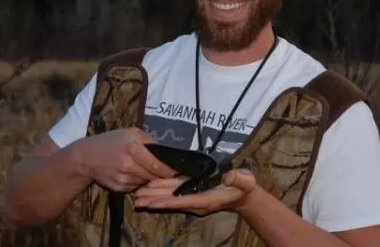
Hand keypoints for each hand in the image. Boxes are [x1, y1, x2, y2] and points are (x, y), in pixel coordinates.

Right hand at [77, 128, 176, 191]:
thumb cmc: (111, 141)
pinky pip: (136, 187)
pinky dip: (140, 182)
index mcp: (133, 148)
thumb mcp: (131, 133)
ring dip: (151, 178)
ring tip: (149, 170)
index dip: (169, 169)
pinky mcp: (119, 189)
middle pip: (154, 175)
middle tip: (167, 171)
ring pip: (146, 182)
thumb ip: (149, 141)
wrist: (86, 157)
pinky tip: (135, 174)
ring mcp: (123, 179)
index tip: (177, 169)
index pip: (157, 164)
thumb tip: (165, 152)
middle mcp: (128, 165)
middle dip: (162, 174)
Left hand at [134, 168, 255, 215]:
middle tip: (136, 200)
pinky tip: (150, 188)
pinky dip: (161, 191)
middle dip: (154, 200)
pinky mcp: (192, 192)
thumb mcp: (244, 180)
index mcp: (206, 199)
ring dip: (154, 196)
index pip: (182, 201)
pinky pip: (173, 192)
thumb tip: (228, 177)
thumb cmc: (244, 186)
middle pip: (171, 201)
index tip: (150, 203)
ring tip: (137, 196)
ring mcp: (192, 197)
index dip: (166, 201)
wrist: (243, 193)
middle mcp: (196, 201)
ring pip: (170, 196)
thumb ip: (237, 178)